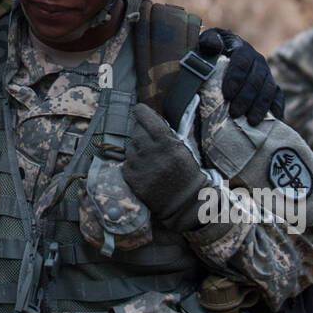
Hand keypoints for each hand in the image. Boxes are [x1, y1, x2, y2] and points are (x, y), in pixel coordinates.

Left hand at [121, 102, 208, 232]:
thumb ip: (168, 134)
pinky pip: (126, 164)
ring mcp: (141, 168)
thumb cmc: (186, 173)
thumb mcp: (184, 149)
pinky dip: (132, 164)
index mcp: (168, 145)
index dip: (141, 112)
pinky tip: (144, 169)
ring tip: (148, 158)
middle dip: (140, 132)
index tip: (138, 109)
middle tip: (148, 139)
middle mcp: (153, 155)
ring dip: (136, 149)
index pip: (148, 119)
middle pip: (136, 133)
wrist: (185, 202)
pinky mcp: (133, 180)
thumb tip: (150, 118)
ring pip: (129, 148)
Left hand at [199, 27, 283, 124]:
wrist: (222, 57)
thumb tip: (213, 45)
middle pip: (256, 80)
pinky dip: (276, 110)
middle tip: (235, 114)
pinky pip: (278, 98)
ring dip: (260, 106)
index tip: (227, 94)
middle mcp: (257, 61)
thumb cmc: (211, 53)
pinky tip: (272, 123)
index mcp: (241, 48)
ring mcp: (266, 75)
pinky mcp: (272, 87)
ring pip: (268, 90)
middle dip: (246, 98)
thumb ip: (208, 41)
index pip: (242, 62)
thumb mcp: (206, 44)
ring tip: (251, 122)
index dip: (236, 78)